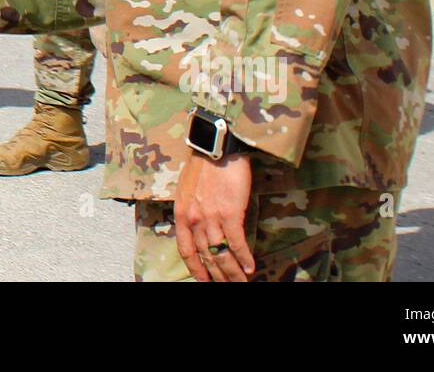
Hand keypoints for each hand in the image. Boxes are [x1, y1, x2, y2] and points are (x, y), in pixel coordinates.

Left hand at [174, 152, 254, 281]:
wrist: (216, 147)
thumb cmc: (203, 164)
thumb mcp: (186, 188)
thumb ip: (191, 209)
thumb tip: (199, 225)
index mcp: (182, 214)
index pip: (186, 250)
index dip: (195, 269)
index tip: (203, 281)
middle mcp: (194, 220)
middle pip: (206, 257)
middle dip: (217, 276)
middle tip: (227, 286)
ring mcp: (211, 218)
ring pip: (221, 254)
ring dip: (233, 273)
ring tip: (241, 283)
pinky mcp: (230, 213)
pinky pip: (237, 243)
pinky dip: (244, 258)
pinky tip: (250, 268)